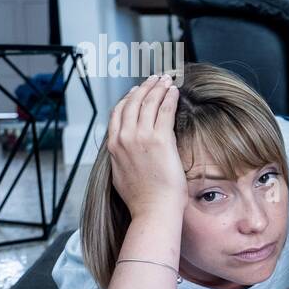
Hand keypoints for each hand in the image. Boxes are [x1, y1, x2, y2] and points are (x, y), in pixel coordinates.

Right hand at [106, 75, 186, 220]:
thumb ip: (122, 157)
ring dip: (158, 87)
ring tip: (167, 79)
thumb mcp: (121, 174)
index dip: (129, 97)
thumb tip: (125, 152)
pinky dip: (169, 97)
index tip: (138, 90)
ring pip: (149, 103)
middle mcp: (124, 138)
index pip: (118, 112)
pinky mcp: (160, 140)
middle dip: (145, 87)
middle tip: (155, 78)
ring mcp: (141, 137)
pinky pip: (165, 110)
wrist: (152, 210)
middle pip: (133, 102)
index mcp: (113, 145)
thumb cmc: (142, 198)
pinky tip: (175, 91)